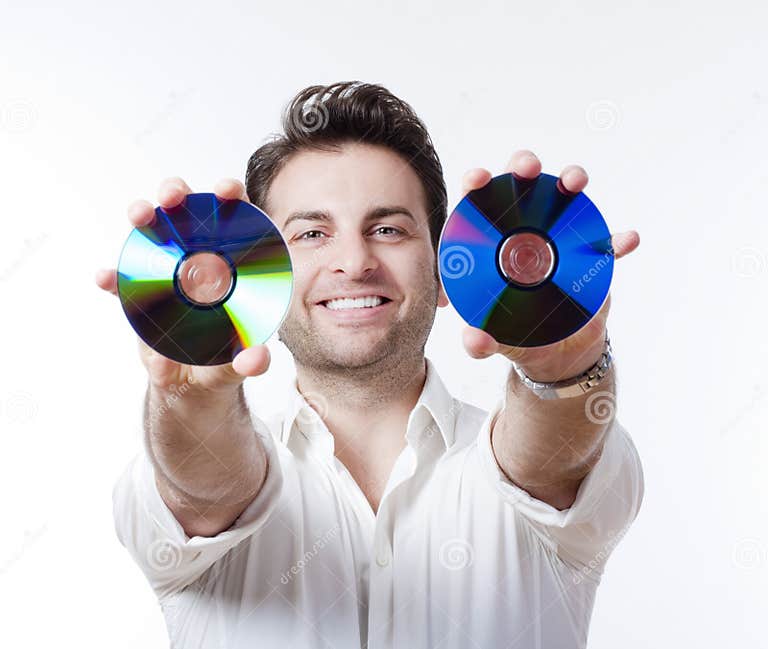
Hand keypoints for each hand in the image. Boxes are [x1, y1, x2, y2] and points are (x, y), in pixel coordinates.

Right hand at [94, 177, 271, 393]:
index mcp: (232, 264)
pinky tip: (105, 277)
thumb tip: (256, 358)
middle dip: (178, 194)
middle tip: (173, 197)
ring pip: (151, 235)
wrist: (190, 384)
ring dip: (143, 218)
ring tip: (140, 216)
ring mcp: (165, 274)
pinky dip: (113, 278)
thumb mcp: (241, 363)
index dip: (232, 198)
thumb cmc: (223, 361)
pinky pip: (122, 283)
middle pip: (187, 214)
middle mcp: (197, 259)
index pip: (235, 221)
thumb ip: (252, 361)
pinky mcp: (138, 297)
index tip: (227, 191)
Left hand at [460, 150, 639, 381]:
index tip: (478, 179)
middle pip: (522, 186)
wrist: (558, 353)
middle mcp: (524, 231)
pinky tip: (627, 240)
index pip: (479, 206)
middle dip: (523, 167)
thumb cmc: (516, 334)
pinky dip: (617, 240)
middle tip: (528, 169)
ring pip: (566, 199)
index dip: (477, 184)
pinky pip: (608, 244)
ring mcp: (560, 239)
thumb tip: (474, 340)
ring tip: (574, 182)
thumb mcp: (495, 340)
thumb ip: (480, 343)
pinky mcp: (592, 257)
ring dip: (572, 181)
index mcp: (491, 244)